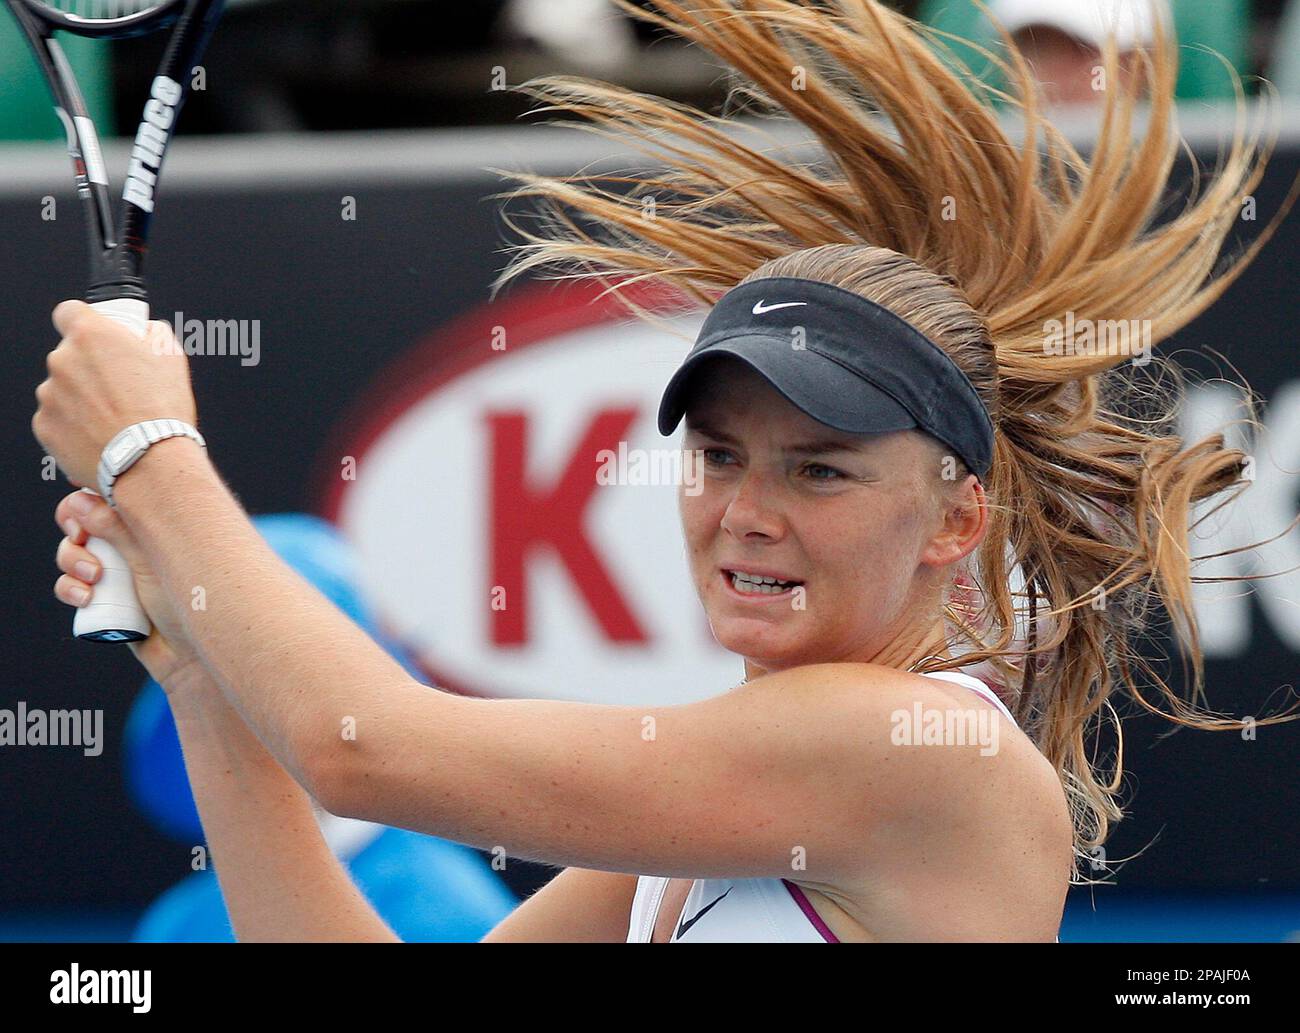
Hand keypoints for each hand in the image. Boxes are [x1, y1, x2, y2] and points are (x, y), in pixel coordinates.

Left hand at [32, 301, 196, 489]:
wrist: (150, 461)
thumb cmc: (162, 411)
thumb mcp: (172, 358)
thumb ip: (152, 334)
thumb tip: (145, 331)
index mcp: (92, 335)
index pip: (69, 312)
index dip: (84, 323)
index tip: (96, 339)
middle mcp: (63, 359)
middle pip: (68, 355)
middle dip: (88, 369)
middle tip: (117, 390)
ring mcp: (49, 394)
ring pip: (61, 390)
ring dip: (80, 400)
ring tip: (111, 419)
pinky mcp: (44, 426)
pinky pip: (56, 420)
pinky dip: (72, 426)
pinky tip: (99, 435)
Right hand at [53, 488, 199, 687]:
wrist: (196, 657)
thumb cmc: (189, 604)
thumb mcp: (153, 559)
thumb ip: (117, 528)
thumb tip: (79, 498)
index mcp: (151, 526)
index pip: (109, 500)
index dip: (86, 504)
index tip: (84, 518)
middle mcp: (134, 547)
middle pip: (83, 526)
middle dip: (75, 537)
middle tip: (85, 547)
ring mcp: (119, 575)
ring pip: (74, 557)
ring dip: (70, 562)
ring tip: (92, 580)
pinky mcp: (106, 602)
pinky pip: (73, 588)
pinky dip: (69, 589)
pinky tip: (83, 598)